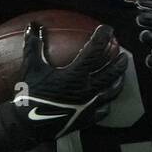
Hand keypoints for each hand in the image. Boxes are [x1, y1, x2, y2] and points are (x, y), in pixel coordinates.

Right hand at [0, 22, 126, 151]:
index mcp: (75, 75)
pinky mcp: (87, 119)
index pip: (94, 51)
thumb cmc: (30, 94)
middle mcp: (87, 89)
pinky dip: (107, 103)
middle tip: (123, 53)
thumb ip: (34, 45)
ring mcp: (89, 105)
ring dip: (118, 80)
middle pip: (110, 72)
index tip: (107, 29)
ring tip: (122, 74)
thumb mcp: (31, 67)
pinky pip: (104, 110)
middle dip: (119, 61)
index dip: (102, 37)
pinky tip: (108, 99)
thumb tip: (33, 26)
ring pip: (111, 91)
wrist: (28, 125)